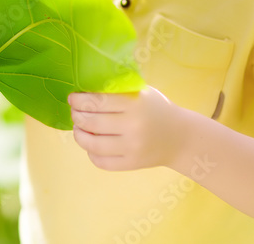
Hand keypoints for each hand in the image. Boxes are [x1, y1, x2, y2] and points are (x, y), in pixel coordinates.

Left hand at [69, 87, 186, 170]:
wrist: (181, 137)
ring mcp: (132, 148)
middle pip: (91, 121)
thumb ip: (118, 90)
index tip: (72, 98)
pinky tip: (91, 145)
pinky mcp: (131, 164)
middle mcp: (133, 126)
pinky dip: (91, 153)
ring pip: (92, 144)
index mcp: (134, 104)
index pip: (97, 101)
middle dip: (76, 116)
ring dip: (79, 135)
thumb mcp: (142, 92)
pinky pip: (101, 161)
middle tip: (74, 112)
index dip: (79, 100)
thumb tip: (84, 91)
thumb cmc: (156, 109)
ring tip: (78, 129)